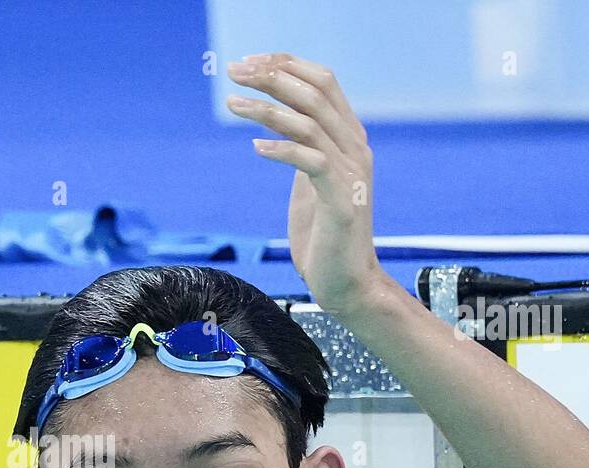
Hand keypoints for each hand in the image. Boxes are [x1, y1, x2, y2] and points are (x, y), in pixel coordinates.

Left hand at [225, 53, 387, 315]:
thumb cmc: (325, 237)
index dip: (286, 65)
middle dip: (272, 76)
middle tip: (234, 71)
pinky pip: (311, 162)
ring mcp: (352, 174)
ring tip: (232, 103)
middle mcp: (356, 149)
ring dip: (266, 109)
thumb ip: (305, 152)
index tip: (249, 62)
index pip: (323, 83)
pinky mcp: (342, 201)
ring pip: (310, 123)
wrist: (347, 284)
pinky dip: (282, 150)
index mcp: (350, 139)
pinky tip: (255, 147)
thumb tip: (280, 129)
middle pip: (315, 93)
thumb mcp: (312, 184)